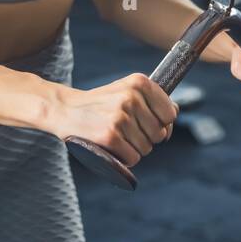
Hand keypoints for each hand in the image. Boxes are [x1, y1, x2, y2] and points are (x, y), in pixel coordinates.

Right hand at [47, 76, 178, 168]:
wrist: (65, 109)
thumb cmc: (102, 103)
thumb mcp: (127, 91)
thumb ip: (154, 100)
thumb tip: (175, 113)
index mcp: (140, 82)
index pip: (170, 114)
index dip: (162, 123)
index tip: (146, 122)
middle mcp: (131, 97)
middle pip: (159, 133)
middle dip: (146, 137)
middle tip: (126, 130)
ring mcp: (120, 117)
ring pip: (147, 148)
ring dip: (134, 148)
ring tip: (117, 136)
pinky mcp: (110, 136)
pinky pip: (133, 158)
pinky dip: (124, 158)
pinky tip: (112, 147)